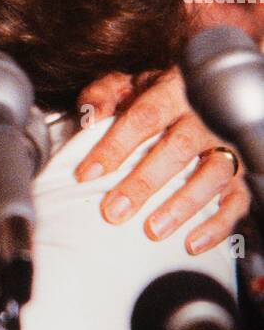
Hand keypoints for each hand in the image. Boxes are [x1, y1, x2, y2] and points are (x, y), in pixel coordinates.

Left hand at [75, 68, 249, 253]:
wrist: (205, 94)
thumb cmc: (158, 96)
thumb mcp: (129, 86)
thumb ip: (104, 95)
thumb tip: (90, 114)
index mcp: (173, 92)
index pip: (144, 117)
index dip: (115, 146)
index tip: (87, 174)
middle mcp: (205, 119)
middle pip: (177, 149)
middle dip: (144, 182)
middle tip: (115, 211)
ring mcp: (227, 146)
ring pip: (212, 175)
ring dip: (183, 205)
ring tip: (154, 230)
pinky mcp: (241, 174)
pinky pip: (236, 200)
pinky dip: (217, 225)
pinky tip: (192, 243)